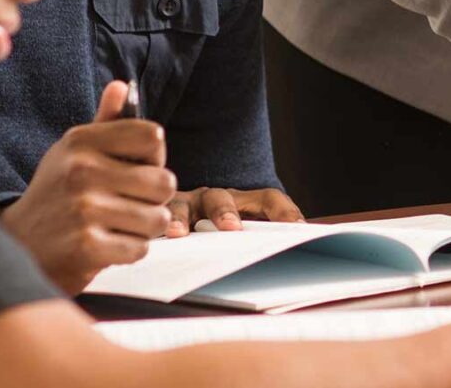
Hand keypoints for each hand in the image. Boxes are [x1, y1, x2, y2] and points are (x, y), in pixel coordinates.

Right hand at [0, 80, 177, 292]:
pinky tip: (105, 244)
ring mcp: (83, 209)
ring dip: (143, 228)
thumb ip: (105, 123)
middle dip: (153, 199)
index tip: (135, 168)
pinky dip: (129, 251)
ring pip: (157, 219)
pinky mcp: (86, 246)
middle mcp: (81, 170)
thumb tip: (120, 86)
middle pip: (165, 182)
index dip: (153, 157)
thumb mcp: (73, 153)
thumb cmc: (57, 194)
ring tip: (115, 225)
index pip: (153, 136)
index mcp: (81, 141)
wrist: (19, 246)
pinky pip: (140, 248)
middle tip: (126, 203)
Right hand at [164, 185, 303, 235]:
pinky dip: (153, 230)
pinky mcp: (157, 217)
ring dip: (181, 218)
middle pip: (221, 199)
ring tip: (178, 234)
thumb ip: (264, 240)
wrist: (174, 218)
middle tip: (231, 229)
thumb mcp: (242, 234)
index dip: (284, 211)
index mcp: (241, 201)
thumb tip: (297, 251)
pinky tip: (151, 241)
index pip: (267, 199)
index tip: (299, 229)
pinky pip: (154, 222)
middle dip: (226, 212)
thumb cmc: (215, 233)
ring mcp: (183, 206)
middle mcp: (211, 199)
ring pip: (182, 205)